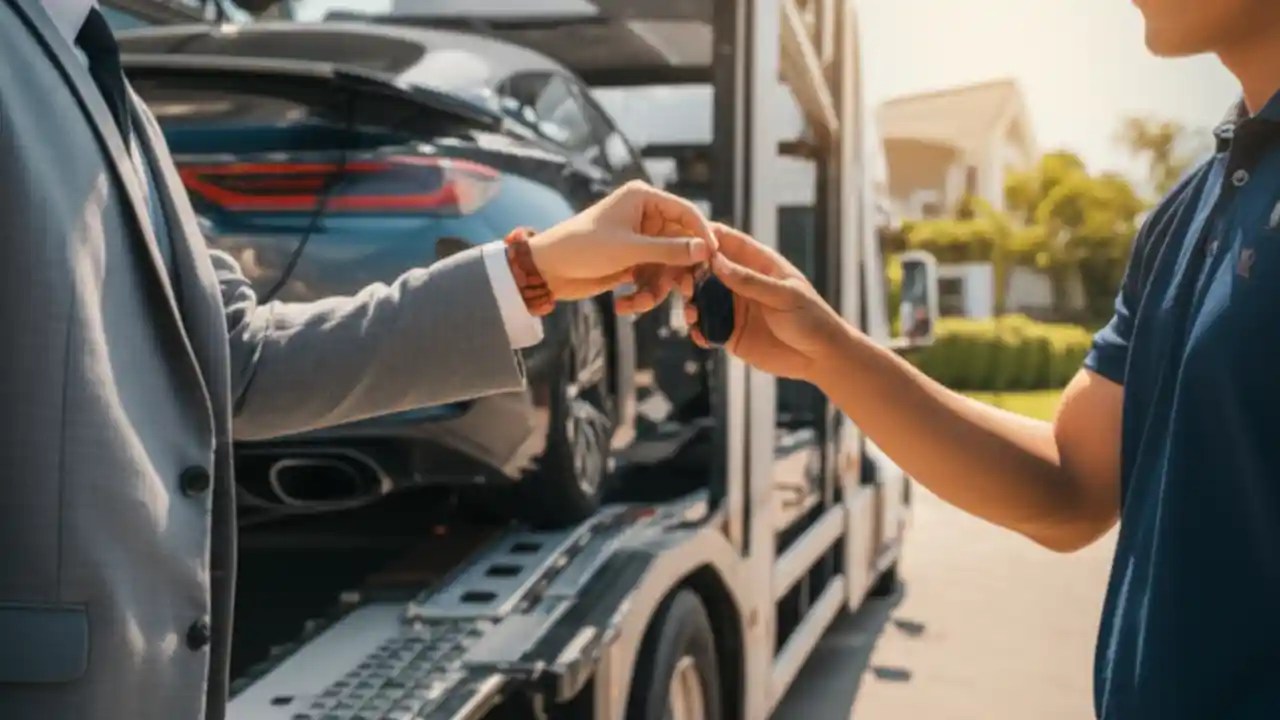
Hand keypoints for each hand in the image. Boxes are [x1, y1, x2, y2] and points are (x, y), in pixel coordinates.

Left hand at [528, 181, 714, 313]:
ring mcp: (640, 241)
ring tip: (638, 302)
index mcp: (643, 199)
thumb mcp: (629, 249)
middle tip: (686, 291)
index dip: (702, 234)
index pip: (686, 212)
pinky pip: (653, 279)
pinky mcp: (634, 262)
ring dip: (656, 289)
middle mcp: (645, 217)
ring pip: (668, 267)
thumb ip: (669, 250)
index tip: (713, 258)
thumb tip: (706, 249)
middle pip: (681, 244)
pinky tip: (623, 305)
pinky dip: (643, 295)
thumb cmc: (583, 247)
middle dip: (679, 270)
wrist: (547, 270)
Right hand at [684, 224, 846, 380]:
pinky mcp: (731, 333)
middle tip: (683, 284)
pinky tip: (699, 334)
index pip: (729, 242)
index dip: (707, 237)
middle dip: (691, 273)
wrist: (821, 357)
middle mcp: (743, 282)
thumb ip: (751, 281)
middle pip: (707, 269)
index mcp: (759, 264)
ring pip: (702, 298)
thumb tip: (717, 262)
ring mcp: (735, 307)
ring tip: (691, 312)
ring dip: (691, 302)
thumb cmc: (811, 318)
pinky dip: (698, 329)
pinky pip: (707, 328)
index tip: (687, 240)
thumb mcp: (784, 296)